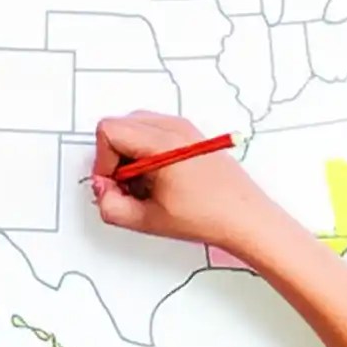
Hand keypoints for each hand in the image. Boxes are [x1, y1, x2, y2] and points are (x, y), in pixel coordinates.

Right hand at [90, 112, 280, 252]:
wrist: (246, 218)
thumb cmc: (208, 216)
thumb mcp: (148, 220)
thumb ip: (110, 206)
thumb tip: (100, 190)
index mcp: (162, 142)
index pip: (108, 131)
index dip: (103, 162)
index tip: (114, 186)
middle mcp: (173, 127)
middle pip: (119, 126)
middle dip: (114, 158)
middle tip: (127, 188)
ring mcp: (183, 128)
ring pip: (134, 128)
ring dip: (129, 156)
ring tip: (145, 186)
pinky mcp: (189, 135)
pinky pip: (152, 133)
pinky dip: (145, 154)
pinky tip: (158, 180)